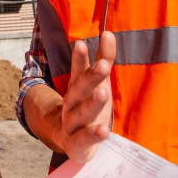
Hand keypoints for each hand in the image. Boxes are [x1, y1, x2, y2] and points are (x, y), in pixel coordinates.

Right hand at [57, 31, 115, 162]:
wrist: (69, 140)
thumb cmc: (87, 107)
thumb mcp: (96, 83)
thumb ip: (103, 59)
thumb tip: (108, 33)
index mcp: (76, 88)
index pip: (77, 71)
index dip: (79, 58)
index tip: (81, 43)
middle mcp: (72, 103)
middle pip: (79, 89)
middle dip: (90, 77)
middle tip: (103, 66)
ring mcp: (72, 123)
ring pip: (81, 113)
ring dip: (92, 103)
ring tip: (103, 92)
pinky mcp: (76, 144)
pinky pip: (84, 139)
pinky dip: (93, 135)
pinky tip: (104, 130)